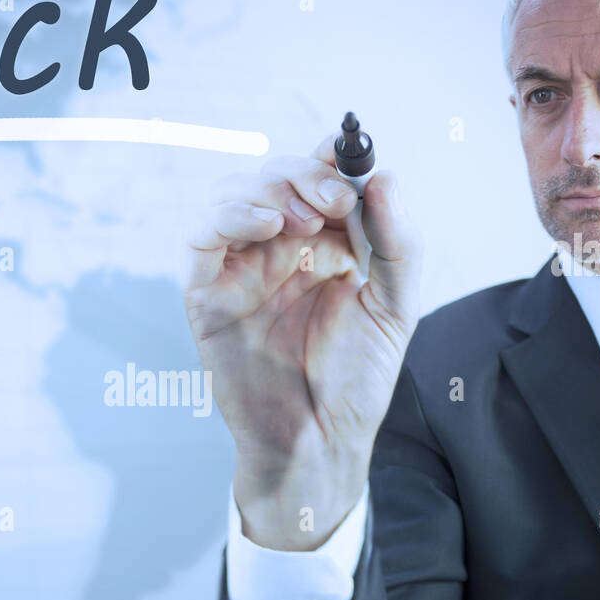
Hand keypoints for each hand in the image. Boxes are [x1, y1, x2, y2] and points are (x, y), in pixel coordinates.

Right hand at [183, 133, 422, 546]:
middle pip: (275, 173)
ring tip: (303, 219)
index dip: (333, 159)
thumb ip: (398, 242)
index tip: (356, 164)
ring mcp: (240, 266)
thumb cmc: (355, 380)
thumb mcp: (396, 305)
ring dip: (269, 189)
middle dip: (305, 174)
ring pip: (234, 192)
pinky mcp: (207, 292)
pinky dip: (229, 216)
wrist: (321, 440)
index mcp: (325, 242)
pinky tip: (265, 226)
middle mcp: (279, 246)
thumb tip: (384, 177)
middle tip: (334, 201)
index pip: (319, 174)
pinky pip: (202, 236)